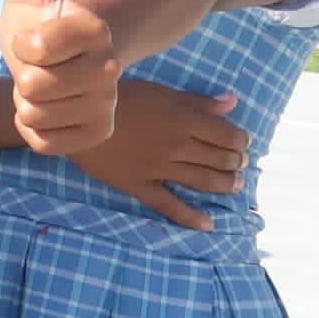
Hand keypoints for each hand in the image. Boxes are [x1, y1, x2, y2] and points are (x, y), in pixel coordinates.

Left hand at [0, 0, 121, 156]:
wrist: (59, 61)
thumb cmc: (41, 18)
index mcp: (93, 27)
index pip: (31, 47)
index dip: (21, 42)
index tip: (32, 34)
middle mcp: (110, 66)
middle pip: (32, 85)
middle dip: (21, 75)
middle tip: (35, 64)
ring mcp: (108, 102)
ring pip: (34, 114)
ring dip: (26, 102)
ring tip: (41, 84)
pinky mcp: (98, 133)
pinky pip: (43, 139)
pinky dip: (34, 127)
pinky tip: (46, 109)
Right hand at [71, 78, 240, 230]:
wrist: (76, 118)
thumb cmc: (118, 99)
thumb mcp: (159, 92)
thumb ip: (196, 101)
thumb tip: (232, 102)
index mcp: (184, 120)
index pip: (228, 136)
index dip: (241, 141)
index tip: (242, 143)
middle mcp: (177, 146)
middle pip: (221, 160)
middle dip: (236, 163)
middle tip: (239, 164)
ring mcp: (159, 169)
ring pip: (203, 181)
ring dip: (224, 185)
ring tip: (234, 186)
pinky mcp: (141, 185)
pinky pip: (170, 205)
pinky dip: (191, 217)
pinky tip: (208, 225)